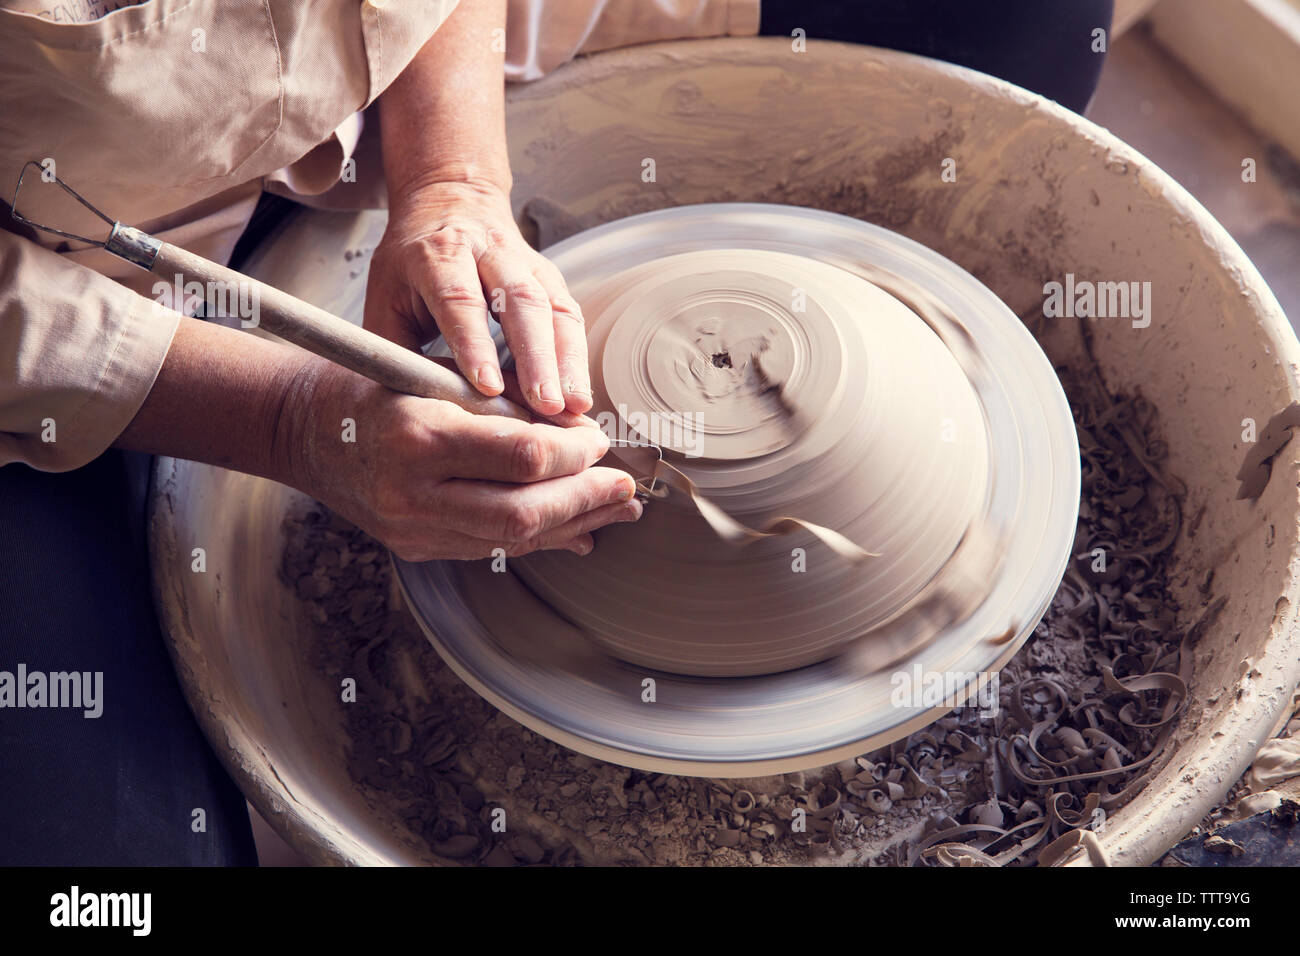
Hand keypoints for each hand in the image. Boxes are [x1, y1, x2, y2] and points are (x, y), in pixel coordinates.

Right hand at [281, 359, 639, 561]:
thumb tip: (576, 436)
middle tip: (626, 489)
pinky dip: (537, 538)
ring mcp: (411, 528)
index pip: (523, 455)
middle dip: (586, 501)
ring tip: (615, 512)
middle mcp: (413, 492)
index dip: (574, 451)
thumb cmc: (374, 386)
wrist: (302, 428)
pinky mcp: (415, 547)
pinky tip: (575, 532)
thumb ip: (505, 407)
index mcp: (421, 435)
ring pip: (511, 539)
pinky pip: (489, 548)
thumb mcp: (438, 376)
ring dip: (572, 527)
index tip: (597, 439)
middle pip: (524, 512)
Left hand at [364, 178, 591, 418]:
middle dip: (536, 357)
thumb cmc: (412, 261)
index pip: (460, 299)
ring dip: (567, 360)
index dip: (476, 343)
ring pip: (553, 307)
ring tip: (573, 405)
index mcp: (438, 254)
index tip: (489, 387)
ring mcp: (525, 261)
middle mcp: (488, 251)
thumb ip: (395, 349)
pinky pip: (568, 313)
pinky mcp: (549, 275)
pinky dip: (576, 354)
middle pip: (519, 302)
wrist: (448, 200)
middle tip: (545, 405)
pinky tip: (578, 390)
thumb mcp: (384, 297)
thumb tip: (408, 404)